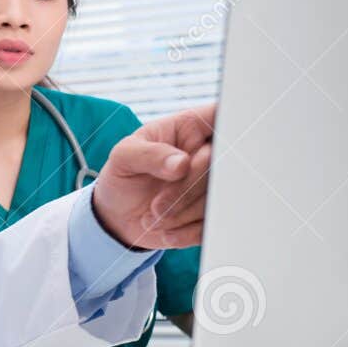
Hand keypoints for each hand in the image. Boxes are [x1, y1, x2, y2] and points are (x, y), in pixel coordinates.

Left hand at [91, 102, 214, 248]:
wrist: (118, 215)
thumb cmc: (124, 174)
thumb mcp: (124, 156)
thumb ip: (149, 154)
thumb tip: (182, 163)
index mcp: (192, 127)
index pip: (223, 113)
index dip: (229, 123)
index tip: (213, 146)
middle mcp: (210, 154)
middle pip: (220, 164)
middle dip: (187, 189)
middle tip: (156, 205)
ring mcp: (214, 185)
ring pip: (217, 198)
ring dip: (182, 214)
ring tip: (152, 216)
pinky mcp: (212, 213)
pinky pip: (212, 224)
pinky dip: (185, 232)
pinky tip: (164, 230)